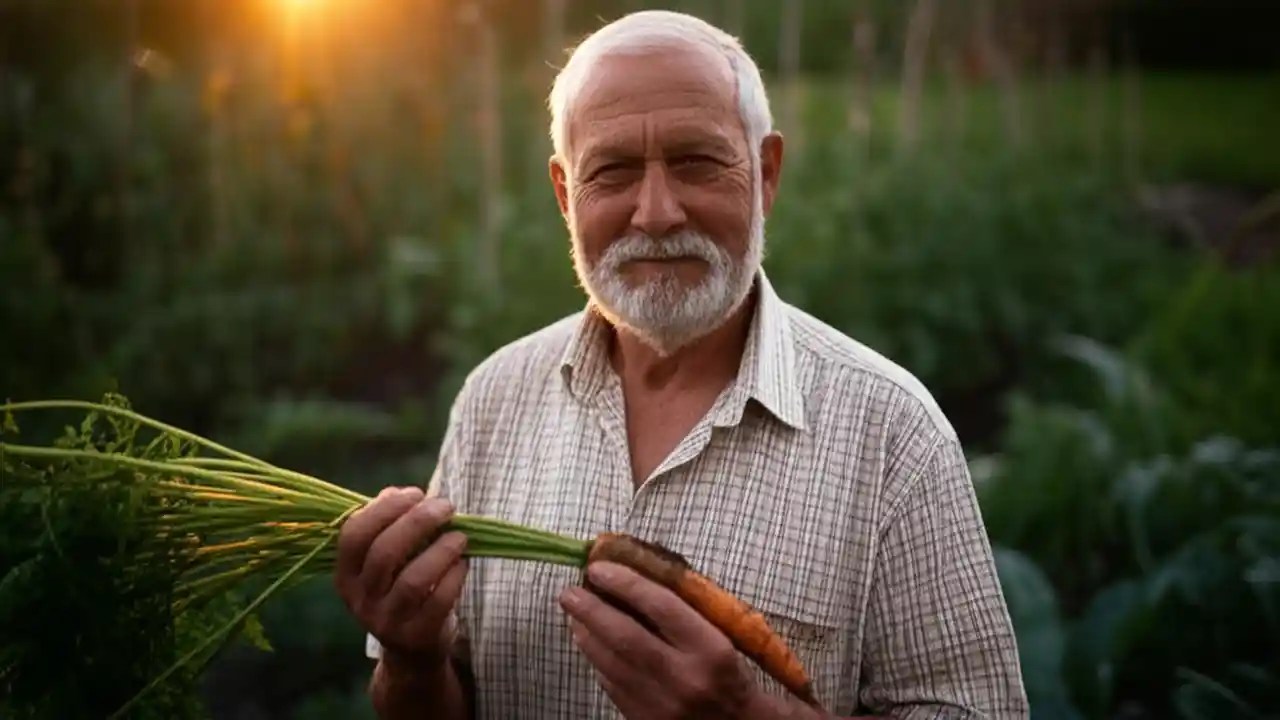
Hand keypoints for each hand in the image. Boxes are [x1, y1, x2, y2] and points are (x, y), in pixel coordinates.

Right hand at [334, 486, 467, 672]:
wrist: (411, 648)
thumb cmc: (400, 586)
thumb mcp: (386, 559)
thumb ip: (388, 523)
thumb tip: (399, 493)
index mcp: (346, 573)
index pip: (353, 534)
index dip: (384, 508)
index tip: (416, 493)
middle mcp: (360, 599)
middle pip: (384, 553)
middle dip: (418, 522)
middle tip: (446, 507)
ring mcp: (386, 621)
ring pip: (413, 581)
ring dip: (441, 550)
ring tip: (460, 537)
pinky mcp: (416, 636)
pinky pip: (438, 601)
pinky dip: (454, 576)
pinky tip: (463, 563)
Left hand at [559, 561, 793, 719]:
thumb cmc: (732, 673)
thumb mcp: (723, 637)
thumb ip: (687, 611)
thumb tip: (638, 575)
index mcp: (711, 649)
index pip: (662, 606)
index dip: (626, 583)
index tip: (599, 568)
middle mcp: (685, 678)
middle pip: (626, 636)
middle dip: (591, 610)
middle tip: (569, 592)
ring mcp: (662, 705)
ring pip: (611, 664)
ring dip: (586, 635)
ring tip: (573, 614)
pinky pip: (612, 686)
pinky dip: (596, 661)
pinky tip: (589, 644)